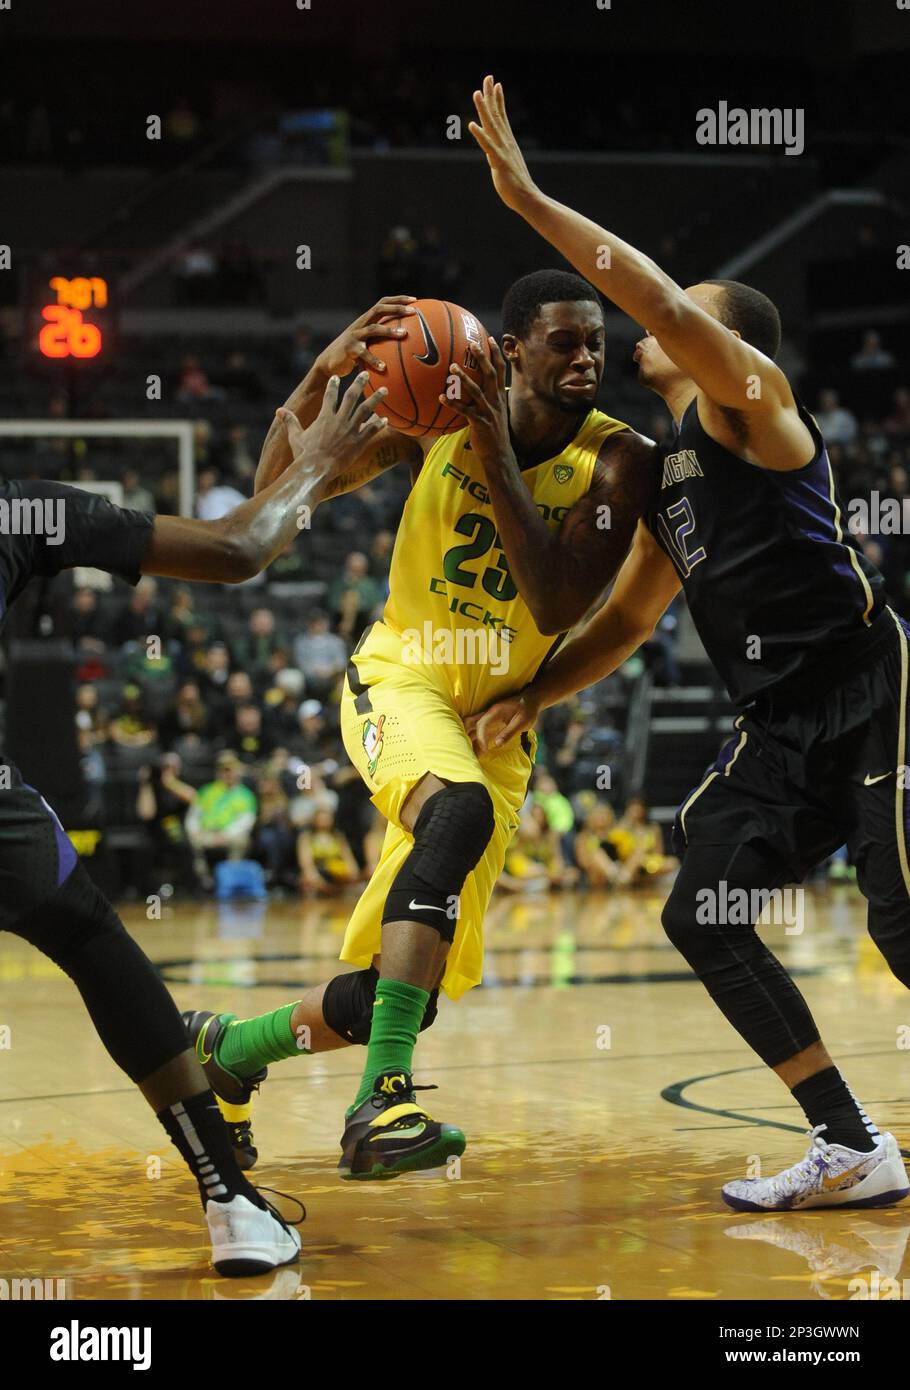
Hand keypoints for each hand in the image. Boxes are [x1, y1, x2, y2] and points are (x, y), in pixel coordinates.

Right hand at [277, 372, 388, 490]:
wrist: (315, 469)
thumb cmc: (304, 454)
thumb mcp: (295, 436)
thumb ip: (290, 421)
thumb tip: (279, 411)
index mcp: (324, 417)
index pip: (330, 396)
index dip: (333, 386)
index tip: (337, 377)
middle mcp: (339, 420)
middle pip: (352, 396)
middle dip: (359, 383)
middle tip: (366, 374)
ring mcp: (350, 430)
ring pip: (366, 410)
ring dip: (376, 398)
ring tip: (385, 389)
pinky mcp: (358, 443)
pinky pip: (371, 430)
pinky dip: (379, 424)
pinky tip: (387, 419)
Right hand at [314, 296, 416, 377]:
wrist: (329, 363)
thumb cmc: (352, 355)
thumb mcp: (367, 344)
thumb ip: (381, 341)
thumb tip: (405, 347)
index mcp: (366, 321)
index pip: (382, 304)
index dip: (398, 299)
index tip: (415, 300)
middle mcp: (360, 324)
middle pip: (379, 309)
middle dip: (397, 308)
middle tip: (414, 312)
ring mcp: (354, 336)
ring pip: (373, 328)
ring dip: (389, 330)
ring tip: (404, 334)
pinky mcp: (350, 349)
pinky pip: (364, 354)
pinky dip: (374, 360)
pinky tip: (384, 367)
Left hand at [443, 337, 511, 471]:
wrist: (499, 455)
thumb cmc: (493, 434)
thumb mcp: (493, 413)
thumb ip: (485, 400)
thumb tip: (472, 390)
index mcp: (500, 396)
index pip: (501, 370)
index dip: (497, 354)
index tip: (490, 338)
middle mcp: (496, 401)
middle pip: (491, 374)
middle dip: (483, 358)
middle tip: (472, 344)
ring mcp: (489, 412)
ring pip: (477, 391)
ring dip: (464, 378)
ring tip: (453, 368)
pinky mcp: (480, 423)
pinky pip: (464, 411)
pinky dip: (453, 403)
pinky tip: (441, 397)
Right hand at [464, 688, 539, 753]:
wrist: (531, 700)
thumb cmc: (528, 710)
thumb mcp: (522, 722)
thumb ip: (509, 732)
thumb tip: (497, 744)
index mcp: (495, 712)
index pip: (482, 724)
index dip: (481, 738)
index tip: (484, 750)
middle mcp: (488, 714)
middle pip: (470, 723)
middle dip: (465, 736)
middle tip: (466, 752)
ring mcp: (489, 718)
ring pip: (473, 728)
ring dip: (469, 739)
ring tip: (468, 755)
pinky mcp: (491, 723)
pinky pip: (479, 731)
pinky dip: (476, 740)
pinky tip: (476, 751)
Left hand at [469, 75, 537, 213]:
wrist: (527, 198)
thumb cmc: (517, 186)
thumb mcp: (507, 166)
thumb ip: (500, 157)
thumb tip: (496, 154)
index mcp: (507, 142)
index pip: (502, 117)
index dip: (498, 99)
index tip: (496, 84)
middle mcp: (506, 142)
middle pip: (496, 115)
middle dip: (491, 96)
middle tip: (488, 77)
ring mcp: (502, 151)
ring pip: (491, 126)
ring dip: (483, 109)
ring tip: (476, 93)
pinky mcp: (499, 162)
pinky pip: (488, 146)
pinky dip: (480, 135)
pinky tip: (472, 125)